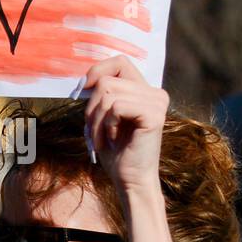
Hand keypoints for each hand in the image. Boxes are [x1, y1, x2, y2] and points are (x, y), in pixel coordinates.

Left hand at [83, 55, 168, 194]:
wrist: (130, 180)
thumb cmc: (116, 151)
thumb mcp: (103, 117)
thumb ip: (101, 95)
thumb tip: (84, 80)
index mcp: (145, 90)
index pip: (120, 62)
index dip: (98, 70)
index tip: (84, 89)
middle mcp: (155, 93)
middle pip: (106, 81)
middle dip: (91, 109)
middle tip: (95, 132)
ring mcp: (157, 103)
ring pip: (107, 95)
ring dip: (96, 121)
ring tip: (104, 139)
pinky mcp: (154, 115)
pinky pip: (116, 107)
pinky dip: (106, 125)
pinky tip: (114, 140)